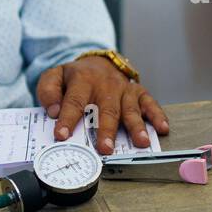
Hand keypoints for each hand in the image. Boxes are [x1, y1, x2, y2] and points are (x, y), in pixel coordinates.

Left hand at [36, 54, 169, 153]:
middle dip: (106, 130)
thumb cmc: (74, 78)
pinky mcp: (138, 92)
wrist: (98, 62)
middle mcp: (105, 85)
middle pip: (106, 110)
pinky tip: (162, 128)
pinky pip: (150, 103)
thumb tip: (54, 111)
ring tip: (140, 142)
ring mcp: (124, 89)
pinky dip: (157, 115)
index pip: (74, 101)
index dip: (68, 119)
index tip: (62, 135)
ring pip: (130, 109)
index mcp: (82, 80)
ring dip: (136, 126)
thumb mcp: (54, 77)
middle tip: (105, 149)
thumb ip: (49, 91)